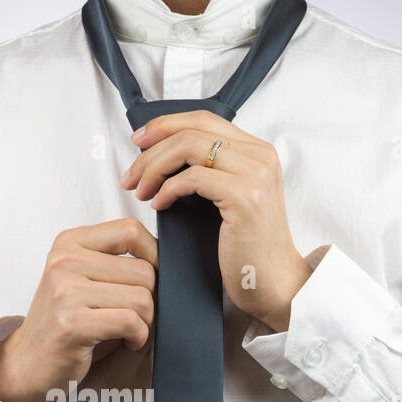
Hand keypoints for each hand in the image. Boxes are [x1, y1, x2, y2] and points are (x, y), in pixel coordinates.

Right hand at [0, 218, 157, 401]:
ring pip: (142, 298)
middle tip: (140, 318)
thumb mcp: (84, 279)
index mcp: (69, 243)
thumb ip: (116, 262)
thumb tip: (170, 259)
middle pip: (144, 270)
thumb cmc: (67, 323)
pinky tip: (128, 343)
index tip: (153, 282)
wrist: (27, 363)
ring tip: (131, 332)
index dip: (155, 256)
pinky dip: (139, 338)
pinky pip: (131, 322)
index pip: (130, 231)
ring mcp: (65, 291)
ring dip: (147, 322)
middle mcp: (64, 261)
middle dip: (153, 300)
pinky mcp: (72, 322)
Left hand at [121, 110, 313, 331]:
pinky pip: (192, 178)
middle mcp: (260, 155)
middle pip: (191, 129)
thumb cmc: (245, 248)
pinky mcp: (244, 197)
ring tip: (139, 191)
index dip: (165, 124)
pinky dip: (167, 189)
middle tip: (128, 176)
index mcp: (257, 151)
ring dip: (154, 168)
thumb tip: (161, 156)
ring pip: (188, 147)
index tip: (138, 141)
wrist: (273, 282)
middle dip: (151, 149)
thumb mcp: (228, 199)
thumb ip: (208, 172)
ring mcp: (255, 174)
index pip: (204, 119)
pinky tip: (158, 204)